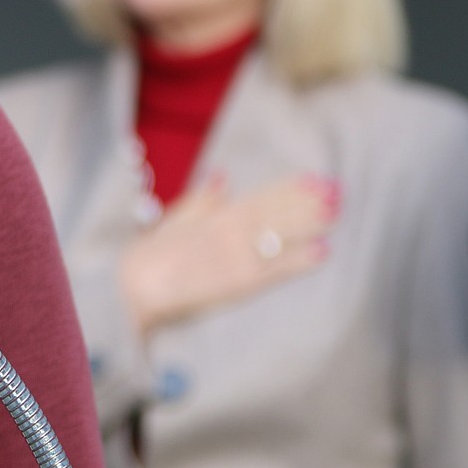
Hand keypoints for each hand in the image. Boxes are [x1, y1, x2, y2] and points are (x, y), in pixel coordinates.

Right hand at [119, 175, 338, 336]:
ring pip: (278, 235)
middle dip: (305, 202)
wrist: (130, 291)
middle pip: (274, 213)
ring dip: (309, 223)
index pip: (258, 198)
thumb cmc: (147, 260)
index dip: (288, 188)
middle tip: (336, 191)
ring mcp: (234, 257)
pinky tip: (323, 252)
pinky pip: (274, 270)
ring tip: (336, 214)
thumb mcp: (172, 222)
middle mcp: (227, 232)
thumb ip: (202, 202)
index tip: (313, 179)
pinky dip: (299, 261)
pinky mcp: (236, 284)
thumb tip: (224, 176)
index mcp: (212, 217)